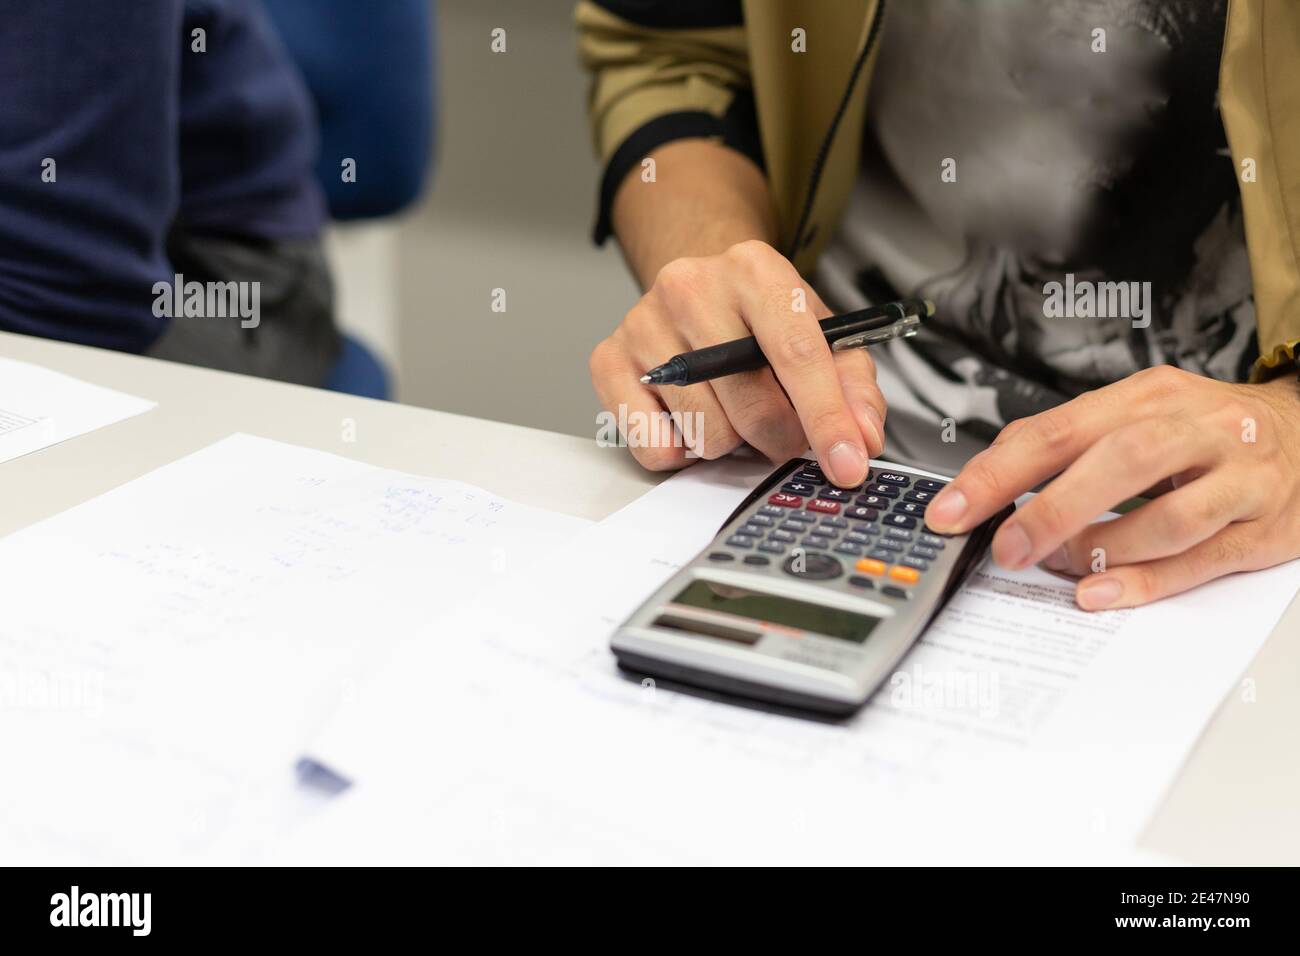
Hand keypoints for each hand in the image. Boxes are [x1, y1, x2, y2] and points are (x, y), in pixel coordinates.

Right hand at [589, 240, 885, 484]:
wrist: (698, 291)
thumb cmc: (762, 322)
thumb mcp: (823, 338)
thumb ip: (854, 388)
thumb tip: (862, 439)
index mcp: (755, 269)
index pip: (798, 354)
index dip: (828, 418)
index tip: (847, 465)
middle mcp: (691, 285)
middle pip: (752, 404)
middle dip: (779, 438)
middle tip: (782, 432)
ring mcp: (643, 322)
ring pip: (705, 432)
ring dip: (729, 441)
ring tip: (731, 410)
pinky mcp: (608, 359)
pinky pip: (655, 446)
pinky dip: (682, 450)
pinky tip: (690, 416)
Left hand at [924, 365, 1299, 608]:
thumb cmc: (1204, 432)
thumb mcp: (1138, 414)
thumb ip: (1068, 441)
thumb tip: (988, 477)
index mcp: (1149, 395)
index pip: (1059, 429)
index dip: (998, 472)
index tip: (951, 510)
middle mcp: (1196, 428)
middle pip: (1117, 461)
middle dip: (1050, 508)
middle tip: (1004, 547)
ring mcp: (1238, 478)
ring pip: (1168, 515)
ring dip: (1101, 547)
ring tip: (1058, 566)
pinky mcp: (1264, 528)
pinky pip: (1201, 559)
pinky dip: (1146, 581)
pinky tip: (1103, 592)